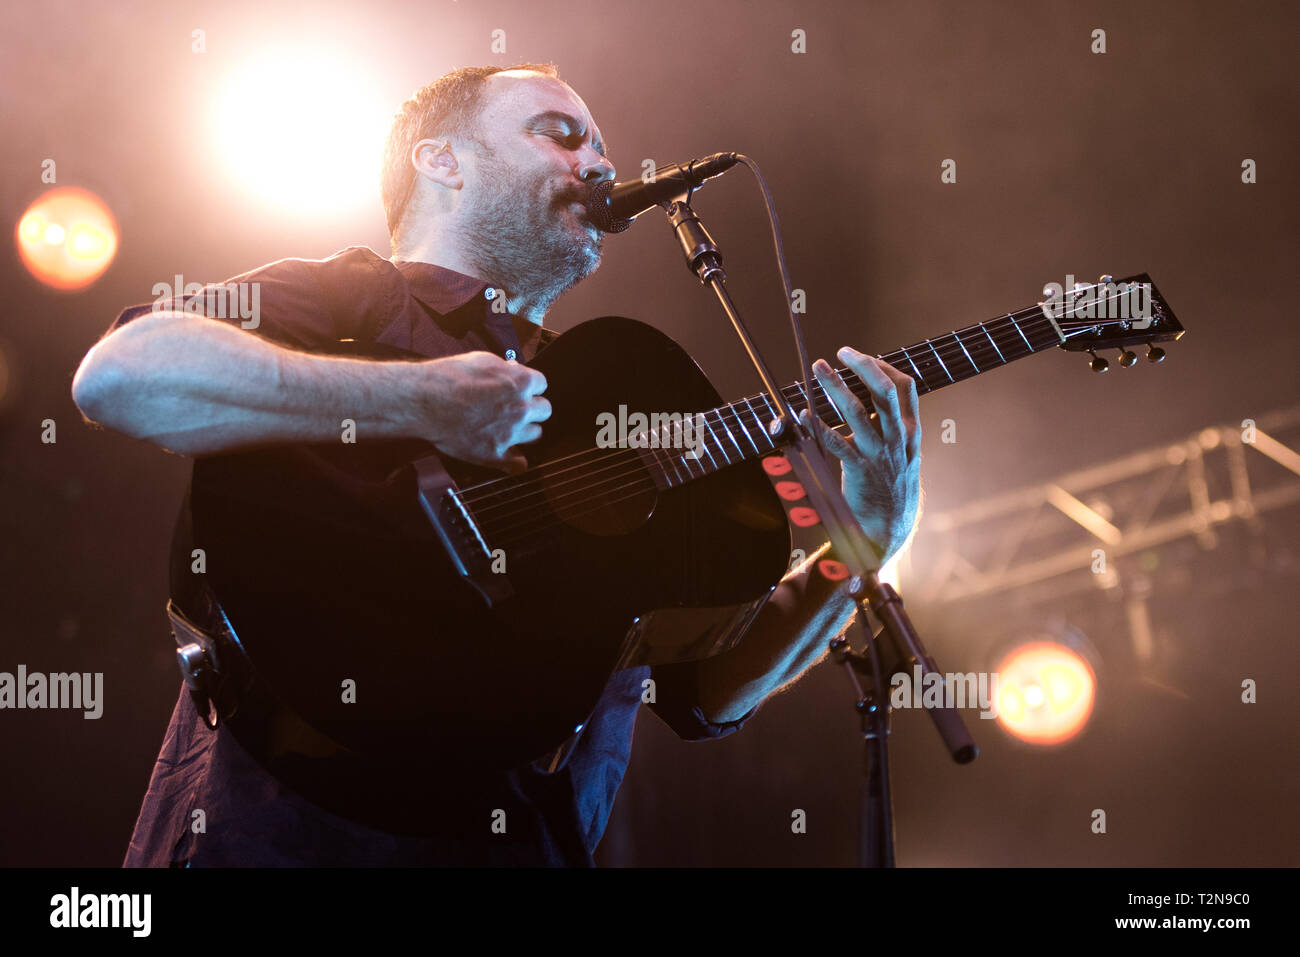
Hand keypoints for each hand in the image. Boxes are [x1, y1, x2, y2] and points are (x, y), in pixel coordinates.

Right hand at [414, 351, 550, 472]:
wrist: (424, 401)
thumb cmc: (448, 377)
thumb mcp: (482, 360)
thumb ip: (505, 369)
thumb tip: (514, 371)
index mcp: (520, 383)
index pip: (542, 384)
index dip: (529, 387)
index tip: (520, 390)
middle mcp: (521, 409)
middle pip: (544, 410)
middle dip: (532, 407)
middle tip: (516, 408)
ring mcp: (510, 433)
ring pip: (536, 434)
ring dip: (525, 430)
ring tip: (507, 427)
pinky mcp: (495, 453)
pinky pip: (519, 464)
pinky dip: (516, 461)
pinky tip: (510, 456)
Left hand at [802, 346, 921, 562]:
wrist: (891, 526)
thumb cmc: (892, 485)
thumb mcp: (904, 452)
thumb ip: (892, 426)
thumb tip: (873, 399)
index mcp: (912, 430)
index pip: (904, 386)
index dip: (882, 366)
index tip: (860, 356)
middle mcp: (899, 438)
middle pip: (884, 390)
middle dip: (862, 365)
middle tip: (840, 352)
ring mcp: (880, 454)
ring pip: (858, 411)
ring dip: (835, 386)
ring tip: (818, 369)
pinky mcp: (859, 471)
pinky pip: (837, 444)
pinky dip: (819, 426)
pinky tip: (804, 414)